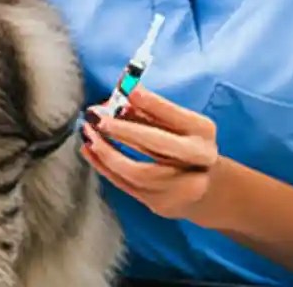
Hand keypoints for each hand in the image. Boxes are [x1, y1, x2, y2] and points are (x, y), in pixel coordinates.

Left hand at [80, 86, 220, 222]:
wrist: (204, 186)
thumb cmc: (184, 143)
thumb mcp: (177, 123)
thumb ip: (150, 110)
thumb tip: (119, 95)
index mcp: (202, 131)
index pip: (175, 116)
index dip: (151, 103)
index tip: (127, 89)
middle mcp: (197, 159)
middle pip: (158, 145)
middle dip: (125, 130)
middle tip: (99, 118)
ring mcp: (180, 186)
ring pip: (137, 172)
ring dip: (107, 152)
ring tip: (89, 134)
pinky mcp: (159, 203)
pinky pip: (125, 185)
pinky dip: (103, 166)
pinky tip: (88, 150)